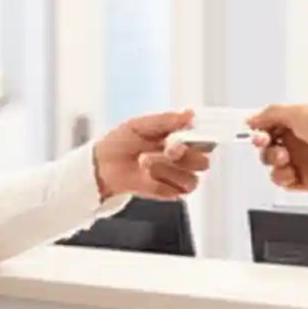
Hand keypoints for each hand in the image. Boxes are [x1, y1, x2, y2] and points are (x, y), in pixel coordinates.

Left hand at [93, 110, 211, 200]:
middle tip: (169, 147)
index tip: (190, 135)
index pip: (205, 140)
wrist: (102, 165)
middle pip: (203, 162)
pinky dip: (159, 181)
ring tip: (145, 160)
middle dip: (186, 155)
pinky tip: (145, 174)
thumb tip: (190, 114)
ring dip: (167, 169)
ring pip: (191, 179)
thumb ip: (166, 121)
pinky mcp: (168, 193)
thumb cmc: (121, 142)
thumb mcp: (141, 125)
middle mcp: (184, 159)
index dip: (203, 139)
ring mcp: (177, 177)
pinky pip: (176, 191)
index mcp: (181, 138)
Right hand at [247, 105, 307, 192]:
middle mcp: (299, 142)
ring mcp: (303, 161)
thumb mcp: (296, 112)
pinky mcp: (306, 179)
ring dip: (274, 164)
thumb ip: (270, 114)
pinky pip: (285, 182)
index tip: (258, 134)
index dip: (260, 132)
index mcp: (298, 122)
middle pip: (268, 148)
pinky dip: (283, 178)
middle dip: (266, 149)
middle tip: (272, 147)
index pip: (270, 128)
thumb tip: (252, 119)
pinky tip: (290, 173)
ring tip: (285, 160)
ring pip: (274, 167)